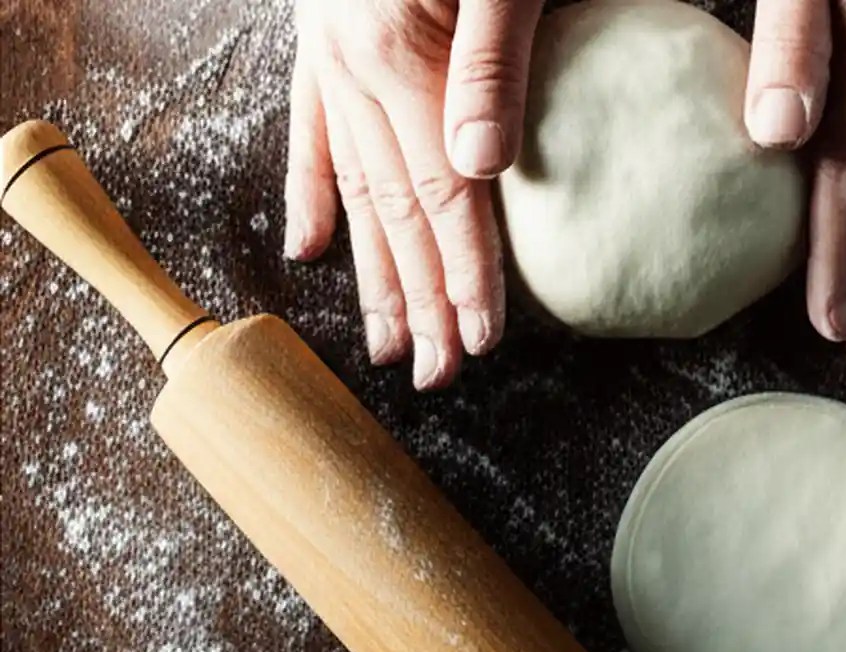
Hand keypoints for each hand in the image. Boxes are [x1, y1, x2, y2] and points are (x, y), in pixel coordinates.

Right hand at [284, 0, 542, 388]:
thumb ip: (491, 61)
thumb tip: (480, 165)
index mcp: (401, 55)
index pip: (443, 196)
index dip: (464, 273)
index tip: (479, 338)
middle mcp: (353, 67)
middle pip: (394, 210)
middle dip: (420, 301)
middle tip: (438, 371)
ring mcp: (328, 56)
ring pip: (352, 186)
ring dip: (371, 271)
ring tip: (385, 341)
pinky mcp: (317, 39)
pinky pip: (307, 132)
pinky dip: (308, 194)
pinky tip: (311, 249)